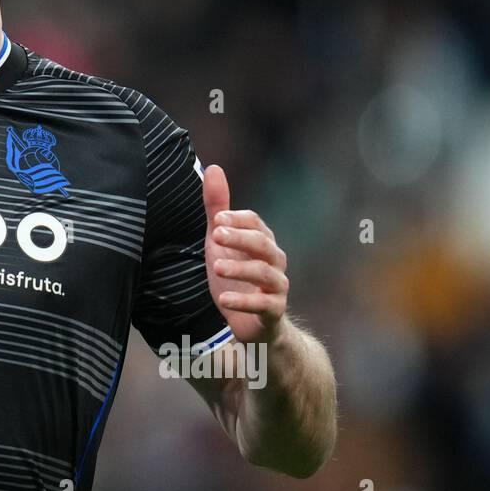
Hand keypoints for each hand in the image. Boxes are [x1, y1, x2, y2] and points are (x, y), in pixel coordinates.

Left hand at [202, 164, 288, 342]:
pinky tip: (225, 300)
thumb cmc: (236, 276)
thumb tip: (212, 168)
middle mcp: (274, 261)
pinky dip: (244, 301)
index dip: (237, 220)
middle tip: (215, 235)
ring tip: (217, 267)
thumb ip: (217, 208)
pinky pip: (264, 305)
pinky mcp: (273, 312)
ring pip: (265, 274)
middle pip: (263, 244)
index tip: (217, 220)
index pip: (255, 222)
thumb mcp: (221, 242)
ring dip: (240, 269)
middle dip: (240, 238)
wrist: (253, 322)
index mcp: (262, 241)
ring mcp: (277, 287)